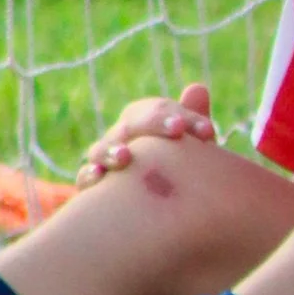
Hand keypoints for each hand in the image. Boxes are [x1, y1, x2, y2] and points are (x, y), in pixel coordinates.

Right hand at [78, 81, 216, 182]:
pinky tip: (98, 175)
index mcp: (145, 123)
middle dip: (155, 124)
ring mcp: (104, 159)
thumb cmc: (178, 171)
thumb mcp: (190, 151)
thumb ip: (193, 124)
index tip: (208, 131)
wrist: (158, 206)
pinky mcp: (92, 183)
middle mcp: (122, 137)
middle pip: (132, 125)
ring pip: (102, 149)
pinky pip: (85, 177)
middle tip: (178, 129)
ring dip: (112, 150)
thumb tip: (198, 88)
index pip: (159, 111)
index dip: (182, 116)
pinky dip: (89, 174)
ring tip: (125, 156)